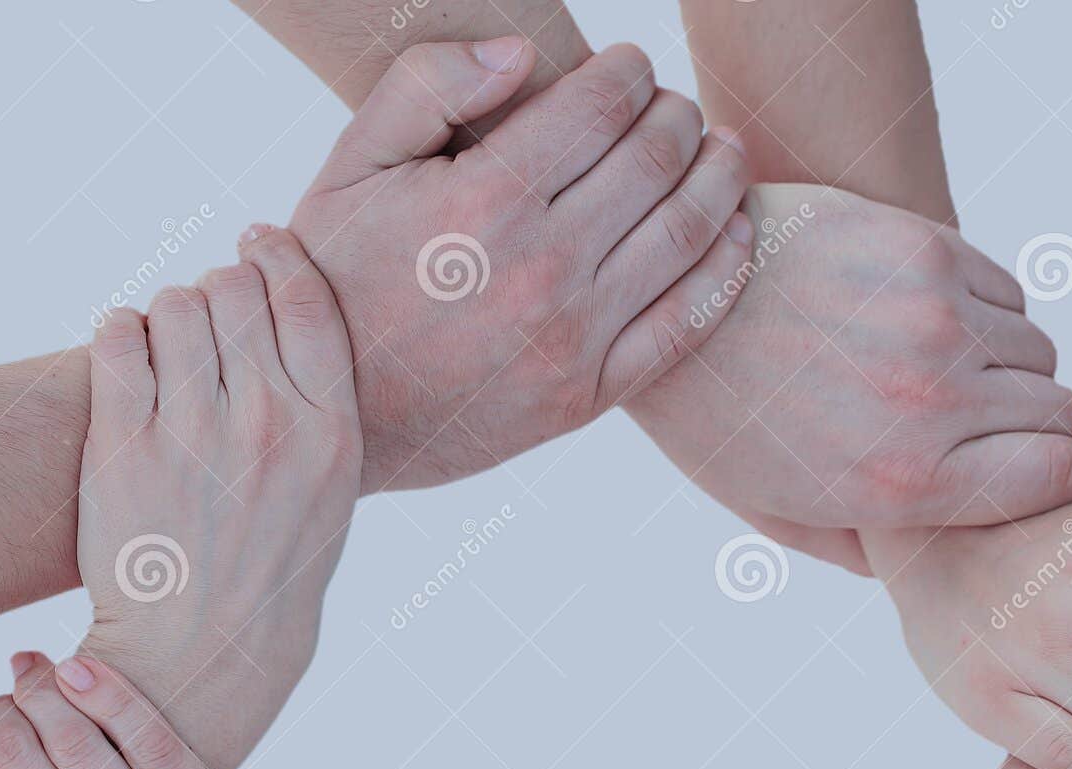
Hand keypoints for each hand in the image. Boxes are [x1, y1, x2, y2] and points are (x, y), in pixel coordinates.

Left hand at [77, 226, 359, 768]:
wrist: (205, 650)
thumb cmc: (273, 567)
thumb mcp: (330, 489)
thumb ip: (316, 403)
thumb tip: (275, 299)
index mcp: (332, 433)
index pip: (306, 299)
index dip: (277, 254)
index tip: (256, 241)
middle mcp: (269, 426)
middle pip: (234, 289)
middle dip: (218, 292)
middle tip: (208, 323)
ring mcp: (195, 435)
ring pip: (174, 305)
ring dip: (167, 317)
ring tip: (168, 358)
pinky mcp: (125, 448)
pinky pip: (117, 336)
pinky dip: (121, 335)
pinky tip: (130, 363)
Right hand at [293, 39, 755, 491]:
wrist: (334, 411)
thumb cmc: (339, 277)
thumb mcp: (352, 163)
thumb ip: (427, 86)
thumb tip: (522, 53)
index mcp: (487, 199)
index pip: (601, 106)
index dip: (630, 71)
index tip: (630, 69)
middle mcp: (541, 267)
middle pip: (655, 160)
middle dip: (678, 116)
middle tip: (676, 110)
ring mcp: (571, 339)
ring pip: (683, 235)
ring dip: (720, 179)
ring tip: (723, 153)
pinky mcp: (586, 396)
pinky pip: (683, 326)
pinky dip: (724, 270)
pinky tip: (736, 232)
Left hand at [628, 184, 1071, 562]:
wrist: (671, 298)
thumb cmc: (722, 421)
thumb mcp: (780, 514)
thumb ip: (871, 548)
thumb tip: (947, 561)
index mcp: (905, 481)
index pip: (1064, 478)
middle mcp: (934, 400)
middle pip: (1062, 414)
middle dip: (1039, 430)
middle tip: (994, 431)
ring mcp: (935, 316)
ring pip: (1038, 349)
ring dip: (1009, 368)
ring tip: (941, 376)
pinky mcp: (925, 247)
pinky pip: (1004, 291)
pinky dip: (983, 312)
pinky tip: (921, 322)